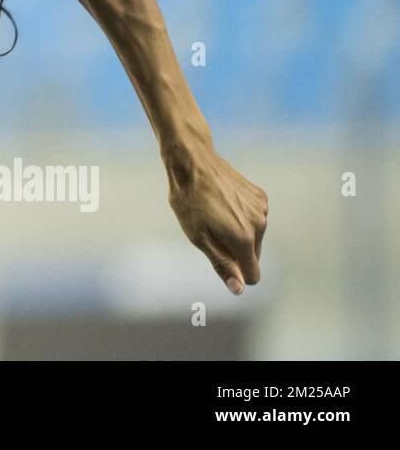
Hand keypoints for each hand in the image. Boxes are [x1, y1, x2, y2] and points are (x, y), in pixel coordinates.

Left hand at [166, 145, 268, 294]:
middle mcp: (260, 225)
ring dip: (239, 233)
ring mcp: (262, 209)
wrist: (192, 162)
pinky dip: (242, 217)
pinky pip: (255, 218)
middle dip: (235, 252)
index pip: (253, 275)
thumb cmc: (188, 200)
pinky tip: (224, 202)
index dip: (237, 274)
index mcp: (243, 238)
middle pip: (253, 256)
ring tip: (215, 214)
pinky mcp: (260, 196)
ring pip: (255, 237)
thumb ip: (221, 264)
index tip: (220, 260)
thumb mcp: (198, 237)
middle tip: (210, 231)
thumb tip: (239, 289)